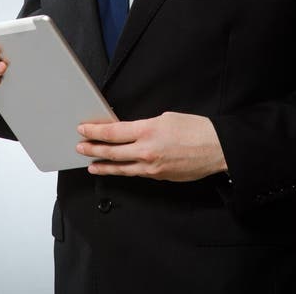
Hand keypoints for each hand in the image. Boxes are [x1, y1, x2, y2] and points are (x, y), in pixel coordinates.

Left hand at [76, 111, 227, 181]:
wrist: (216, 149)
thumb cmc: (195, 129)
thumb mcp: (166, 117)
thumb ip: (145, 125)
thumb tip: (131, 131)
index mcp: (148, 131)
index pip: (114, 132)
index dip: (96, 131)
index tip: (84, 129)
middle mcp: (147, 151)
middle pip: (112, 152)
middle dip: (93, 149)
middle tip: (80, 147)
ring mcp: (152, 167)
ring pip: (121, 168)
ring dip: (104, 166)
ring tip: (91, 165)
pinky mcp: (159, 177)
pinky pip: (136, 173)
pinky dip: (123, 171)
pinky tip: (117, 169)